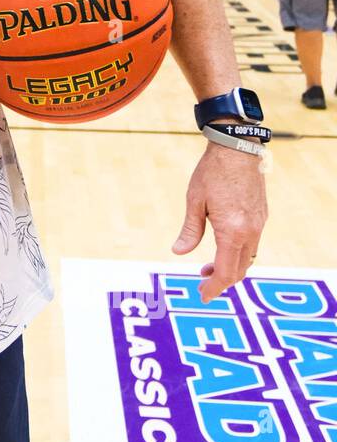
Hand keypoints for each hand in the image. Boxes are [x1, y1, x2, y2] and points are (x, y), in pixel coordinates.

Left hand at [172, 142, 267, 301]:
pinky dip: (239, 253)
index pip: (226, 272)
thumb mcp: (194, 202)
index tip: (202, 294)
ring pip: (248, 258)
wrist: (238, 148)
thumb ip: (190, 230)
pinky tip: (223, 247)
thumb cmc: (213, 172)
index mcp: (233, 231)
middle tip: (202, 282)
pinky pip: (253, 244)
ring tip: (209, 266)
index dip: (214, 287)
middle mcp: (251, 231)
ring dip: (231, 267)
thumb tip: (179, 252)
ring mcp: (260, 224)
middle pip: (240, 269)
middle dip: (222, 281)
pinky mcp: (262, 216)